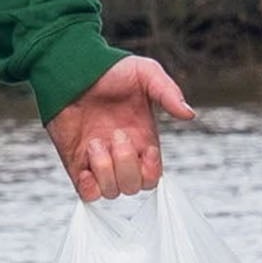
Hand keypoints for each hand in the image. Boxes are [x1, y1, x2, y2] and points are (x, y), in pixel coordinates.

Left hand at [46, 55, 194, 200]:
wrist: (72, 68)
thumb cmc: (109, 70)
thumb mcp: (145, 73)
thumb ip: (168, 92)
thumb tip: (189, 113)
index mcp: (143, 140)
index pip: (153, 176)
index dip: (151, 170)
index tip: (145, 148)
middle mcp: (122, 154)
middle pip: (134, 187)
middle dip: (126, 166)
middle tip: (116, 136)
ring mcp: (98, 160)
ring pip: (112, 192)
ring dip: (105, 170)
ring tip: (95, 142)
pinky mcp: (75, 162)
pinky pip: (86, 194)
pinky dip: (88, 187)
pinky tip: (86, 164)